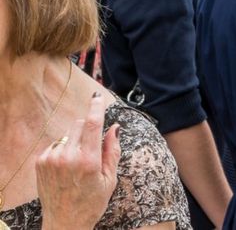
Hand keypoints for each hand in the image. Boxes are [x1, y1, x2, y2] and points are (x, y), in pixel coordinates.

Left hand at [37, 93, 120, 229]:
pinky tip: (66, 167)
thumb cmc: (92, 202)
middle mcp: (67, 157)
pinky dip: (64, 149)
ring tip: (78, 163)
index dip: (96, 107)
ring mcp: (51, 159)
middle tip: (92, 148)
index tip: (98, 96)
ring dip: (75, 140)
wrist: (64, 222)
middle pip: (79, 124)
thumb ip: (113, 150)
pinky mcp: (41, 162)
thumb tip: (115, 127)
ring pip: (68, 134)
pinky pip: (56, 144)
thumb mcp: (110, 178)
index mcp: (88, 160)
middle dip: (87, 129)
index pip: (92, 124)